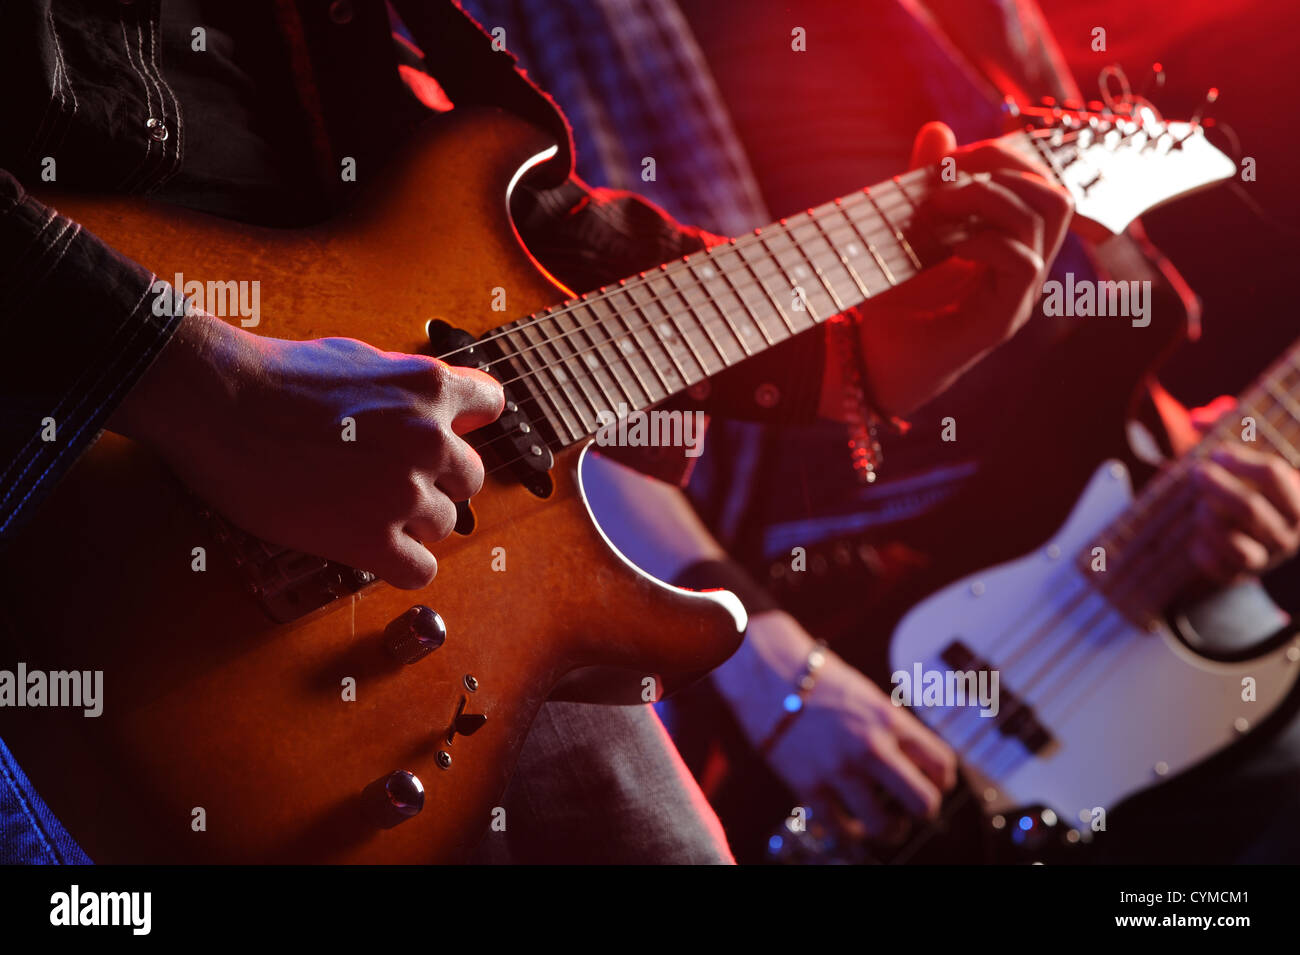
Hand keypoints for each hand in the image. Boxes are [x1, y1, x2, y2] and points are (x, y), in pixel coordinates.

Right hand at [110, 312, 503, 587]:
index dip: (465, 423)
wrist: (217, 401)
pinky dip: (402, 565)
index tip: (443, 434)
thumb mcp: (361, 357)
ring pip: (443, 524)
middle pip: (468, 478)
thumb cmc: (277, 374)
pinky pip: (419, 570)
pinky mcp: (371, 539)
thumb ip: (410, 386)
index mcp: (430, 387)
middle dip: (435, 480)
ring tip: (362, 508)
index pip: (490, 406)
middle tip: (387, 479)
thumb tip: (443, 409)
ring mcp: (404, 492)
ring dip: (411, 521)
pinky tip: (373, 549)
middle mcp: (430, 440)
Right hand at [713, 611, 957, 840]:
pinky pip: (839, 829)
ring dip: (889, 830)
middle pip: (924, 802)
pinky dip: (850, 836)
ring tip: (884, 824)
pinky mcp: (808, 784)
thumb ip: (889, 726)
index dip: (943, 782)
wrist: (765, 671)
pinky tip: (850, 827)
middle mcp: (870, 746)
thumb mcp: (865, 694)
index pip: (941, 764)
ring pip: (884, 826)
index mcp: (888, 718)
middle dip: (924, 811)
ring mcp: (839, 769)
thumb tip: (910, 759)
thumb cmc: (815, 678)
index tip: (934, 784)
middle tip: (913, 810)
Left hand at [842, 122, 1073, 417]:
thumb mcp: (906, 230)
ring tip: (937, 205)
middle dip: (1003, 167)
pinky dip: (983, 239)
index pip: (1040, 185)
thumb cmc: (887, 302)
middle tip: (946, 175)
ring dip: (987, 197)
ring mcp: (1016, 298)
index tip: (949, 157)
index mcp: (1008, 247)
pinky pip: (1023, 262)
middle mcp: (1022, 272)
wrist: (863, 364)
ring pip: (1044, 221)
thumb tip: (939, 128)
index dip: (1004, 156)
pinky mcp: (999, 323)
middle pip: (1056, 196)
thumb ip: (926, 184)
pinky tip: (945, 244)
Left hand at [1186, 399, 1299, 582]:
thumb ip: (1227, 426)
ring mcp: (1268, 557)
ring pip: (1234, 542)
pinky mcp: (1242, 575)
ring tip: (1201, 506)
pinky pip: (1217, 567)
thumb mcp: (1247, 454)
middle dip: (1216, 486)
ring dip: (1208, 518)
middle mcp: (1290, 533)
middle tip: (1197, 471)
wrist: (1255, 534)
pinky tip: (1198, 536)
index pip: (1274, 474)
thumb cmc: (1251, 483)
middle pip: (1249, 507)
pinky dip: (1202, 549)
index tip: (1217, 451)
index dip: (1239, 460)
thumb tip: (1198, 419)